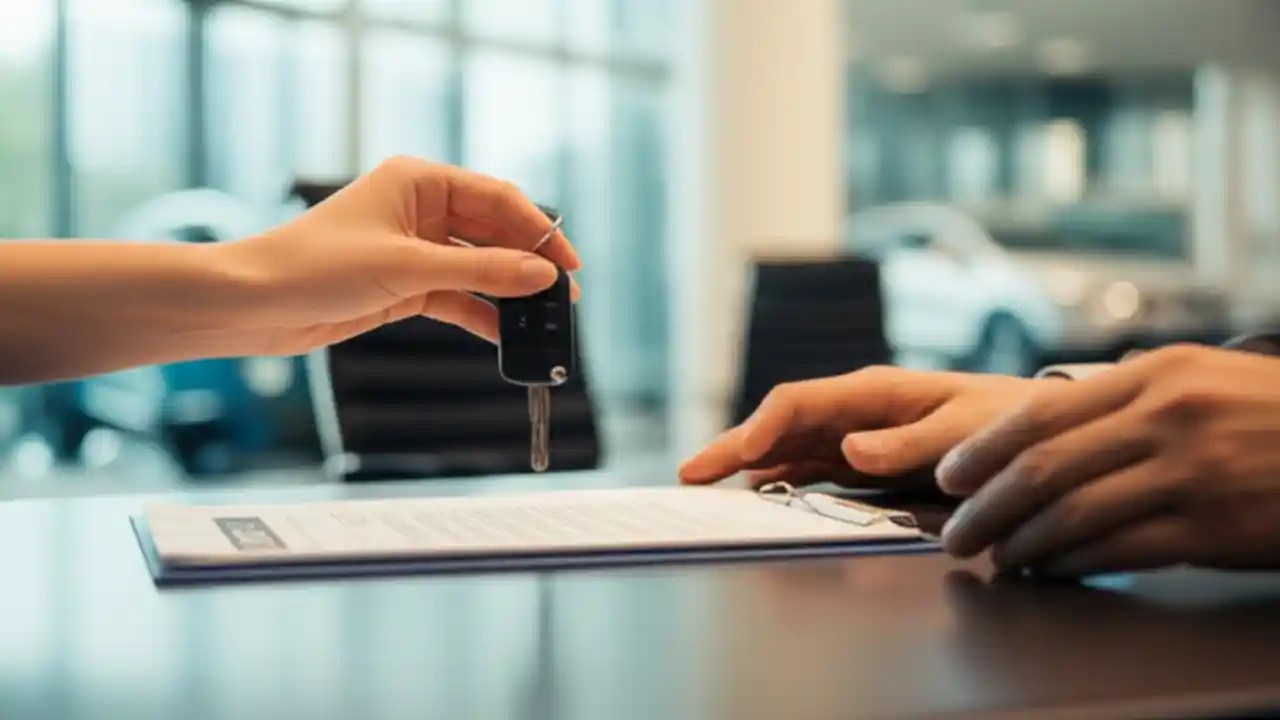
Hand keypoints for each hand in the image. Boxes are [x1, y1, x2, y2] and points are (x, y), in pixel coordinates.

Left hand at [215, 156, 579, 354]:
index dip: (539, 230)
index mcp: (419, 181)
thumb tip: (541, 276)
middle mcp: (420, 209)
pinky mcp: (405, 285)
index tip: (569, 265)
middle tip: (564, 297)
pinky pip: (457, 296)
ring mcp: (414, 249)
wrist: (254, 304)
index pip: (497, 198)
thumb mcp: (407, 268)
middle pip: (493, 232)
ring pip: (478, 267)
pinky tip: (506, 334)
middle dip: (529, 264)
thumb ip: (480, 272)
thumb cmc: (315, 267)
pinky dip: (481, 313)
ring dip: (508, 292)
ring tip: (544, 319)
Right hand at [678, 367, 1044, 487]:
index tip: (737, 456)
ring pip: (784, 445)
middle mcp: (853, 410)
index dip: (762, 427)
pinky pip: (806, 466)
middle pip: (777, 424)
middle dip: (730, 446)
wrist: (1036, 429)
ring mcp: (853, 434)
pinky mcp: (860, 458)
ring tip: (702, 484)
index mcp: (873, 391)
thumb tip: (849, 452)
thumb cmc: (1004, 424)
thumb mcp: (963, 432)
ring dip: (743, 462)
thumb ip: (909, 443)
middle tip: (688, 474)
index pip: (799, 402)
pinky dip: (775, 476)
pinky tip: (751, 489)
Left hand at [936, 345, 1279, 575]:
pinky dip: (1071, 563)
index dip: (983, 449)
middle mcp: (1167, 416)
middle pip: (1043, 466)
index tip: (949, 475)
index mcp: (1157, 373)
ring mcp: (1191, 472)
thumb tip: (1053, 418)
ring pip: (1072, 512)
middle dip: (985, 505)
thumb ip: (1131, 392)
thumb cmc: (1274, 414)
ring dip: (1020, 542)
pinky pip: (1119, 549)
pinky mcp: (1214, 527)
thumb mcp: (1204, 377)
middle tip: (955, 531)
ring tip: (997, 557)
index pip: (1042, 412)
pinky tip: (1049, 571)